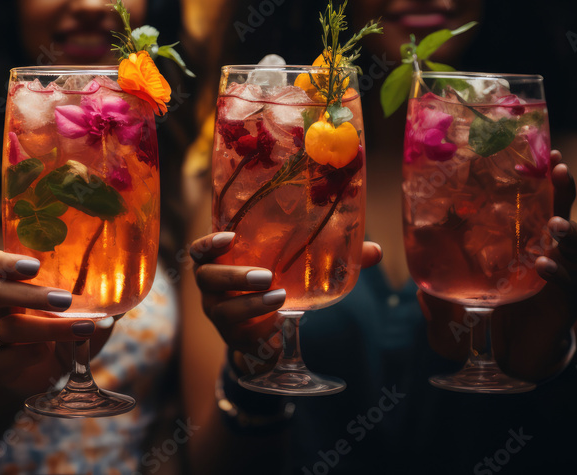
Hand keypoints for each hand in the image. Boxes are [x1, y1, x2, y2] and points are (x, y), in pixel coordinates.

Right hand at [0, 251, 115, 395]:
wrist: (48, 376)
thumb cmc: (65, 336)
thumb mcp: (85, 317)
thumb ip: (101, 303)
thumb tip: (129, 289)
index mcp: (17, 286)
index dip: (7, 261)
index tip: (33, 265)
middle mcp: (0, 307)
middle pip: (0, 292)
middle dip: (32, 295)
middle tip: (65, 300)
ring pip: (8, 327)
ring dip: (45, 328)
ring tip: (80, 329)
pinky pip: (1, 359)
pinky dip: (26, 355)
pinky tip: (45, 353)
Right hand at [188, 233, 381, 373]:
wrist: (268, 335)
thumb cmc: (280, 285)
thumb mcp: (298, 268)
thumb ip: (334, 257)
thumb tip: (374, 250)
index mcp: (223, 261)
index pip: (201, 248)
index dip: (209, 242)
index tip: (230, 237)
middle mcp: (213, 288)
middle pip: (208, 277)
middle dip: (234, 276)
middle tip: (266, 275)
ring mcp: (219, 315)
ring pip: (223, 310)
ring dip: (249, 304)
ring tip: (280, 298)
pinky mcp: (234, 340)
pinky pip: (240, 336)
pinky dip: (259, 330)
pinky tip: (280, 325)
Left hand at [419, 151, 576, 379]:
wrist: (505, 364)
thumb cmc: (480, 327)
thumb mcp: (451, 313)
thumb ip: (437, 305)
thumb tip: (421, 293)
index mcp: (519, 244)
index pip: (536, 204)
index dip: (541, 179)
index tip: (544, 153)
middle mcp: (544, 256)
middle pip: (563, 215)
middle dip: (563, 192)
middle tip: (558, 172)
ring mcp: (558, 282)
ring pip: (575, 249)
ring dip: (569, 233)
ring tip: (554, 227)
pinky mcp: (565, 309)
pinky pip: (574, 290)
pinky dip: (572, 280)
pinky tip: (564, 271)